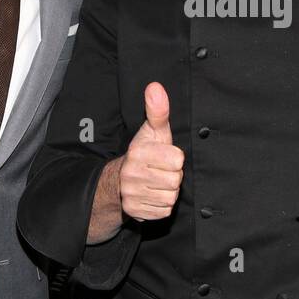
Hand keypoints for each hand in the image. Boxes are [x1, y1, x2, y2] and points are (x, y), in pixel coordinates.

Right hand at [117, 82, 183, 222]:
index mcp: (138, 153)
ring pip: (171, 196)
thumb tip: (155, 86)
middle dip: (172, 175)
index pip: (178, 159)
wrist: (120, 181)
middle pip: (176, 180)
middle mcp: (132, 174)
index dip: (175, 158)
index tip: (164, 156)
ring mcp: (132, 195)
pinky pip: (164, 210)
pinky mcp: (136, 212)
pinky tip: (153, 194)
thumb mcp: (153, 131)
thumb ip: (158, 110)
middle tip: (161, 170)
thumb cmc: (144, 152)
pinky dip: (162, 204)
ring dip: (168, 190)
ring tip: (157, 182)